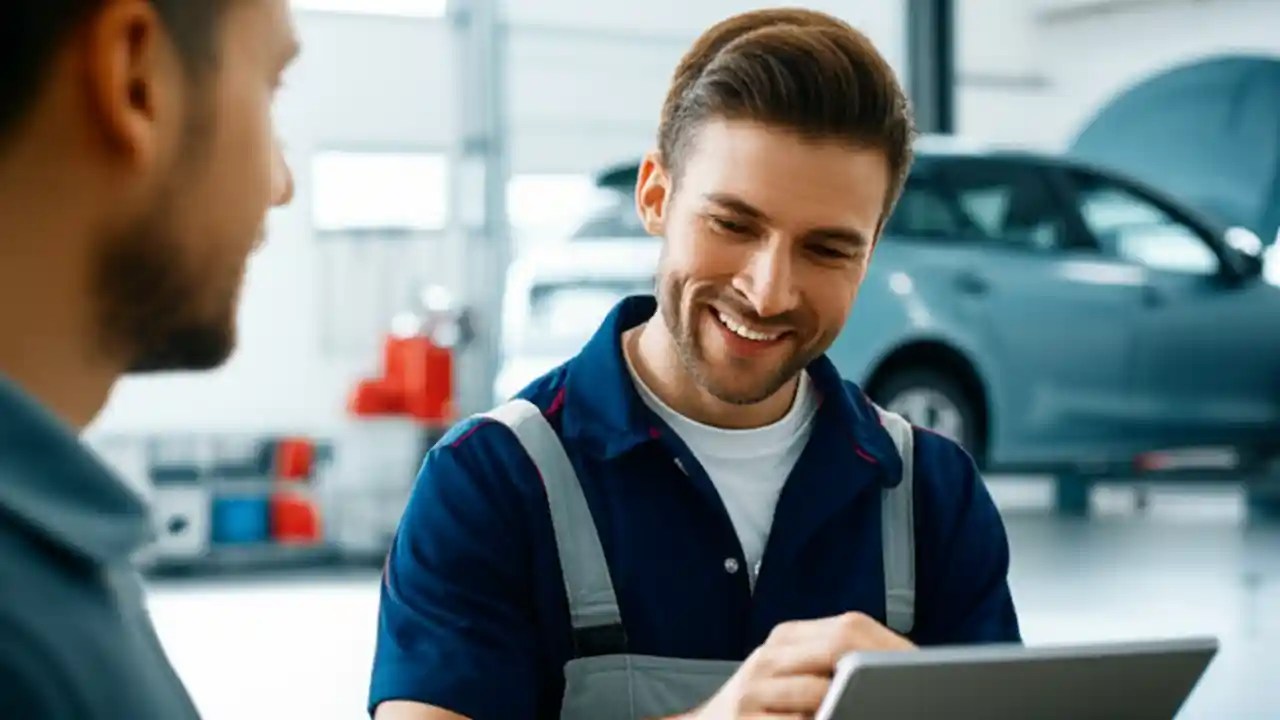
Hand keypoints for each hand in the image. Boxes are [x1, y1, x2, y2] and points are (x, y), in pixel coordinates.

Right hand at [690, 612, 914, 719]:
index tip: (919, 669)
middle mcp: (768, 657)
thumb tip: (901, 667)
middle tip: (905, 691)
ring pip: (821, 690)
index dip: (889, 648)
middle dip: (878, 673)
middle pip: (838, 648)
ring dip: (849, 706)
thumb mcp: (793, 679)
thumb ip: (830, 667)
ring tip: (868, 709)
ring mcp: (754, 688)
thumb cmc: (765, 710)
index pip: (848, 628)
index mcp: (786, 639)